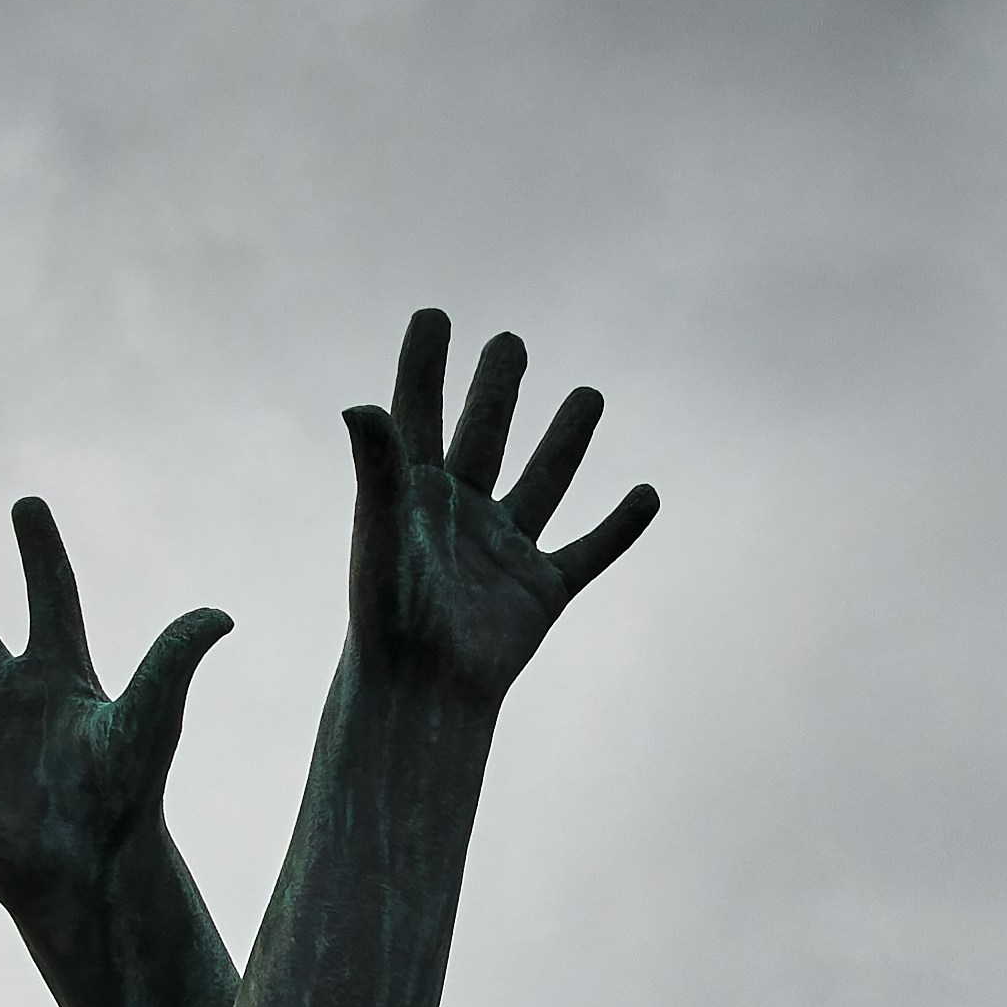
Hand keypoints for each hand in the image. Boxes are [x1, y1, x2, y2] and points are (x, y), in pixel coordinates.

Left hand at [343, 310, 657, 702]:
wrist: (422, 691)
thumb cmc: (389, 613)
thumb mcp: (382, 528)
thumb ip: (378, 465)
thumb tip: (359, 404)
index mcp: (416, 493)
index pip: (419, 413)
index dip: (424, 365)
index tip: (434, 316)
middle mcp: (461, 514)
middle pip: (485, 435)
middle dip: (498, 390)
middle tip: (510, 343)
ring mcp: (505, 551)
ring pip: (545, 482)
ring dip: (567, 440)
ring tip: (588, 395)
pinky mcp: (542, 591)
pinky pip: (590, 551)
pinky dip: (620, 527)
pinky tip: (647, 495)